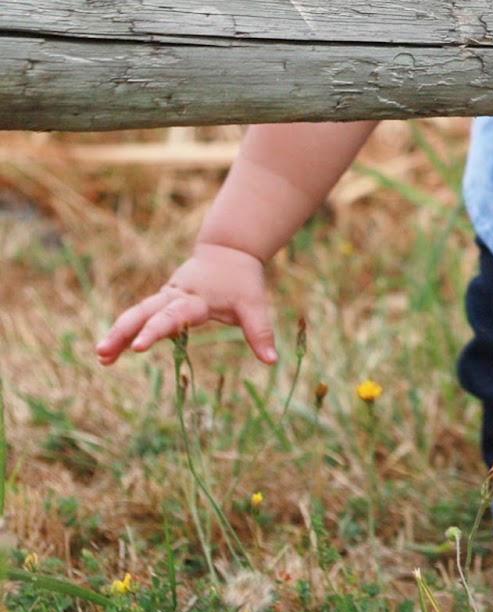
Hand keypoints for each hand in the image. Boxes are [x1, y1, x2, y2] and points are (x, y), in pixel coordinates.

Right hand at [96, 243, 276, 365]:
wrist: (228, 251)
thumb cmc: (241, 280)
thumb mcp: (253, 303)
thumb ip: (259, 330)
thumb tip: (272, 360)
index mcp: (196, 298)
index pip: (174, 316)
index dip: (157, 330)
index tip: (140, 347)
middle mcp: (176, 296)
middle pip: (145, 312)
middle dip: (125, 332)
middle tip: (104, 352)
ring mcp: (166, 297)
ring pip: (137, 312)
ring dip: (119, 332)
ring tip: (100, 356)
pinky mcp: (162, 301)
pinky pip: (140, 315)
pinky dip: (125, 331)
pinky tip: (110, 352)